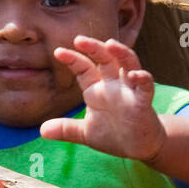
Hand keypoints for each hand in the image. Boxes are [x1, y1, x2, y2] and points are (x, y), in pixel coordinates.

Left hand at [42, 36, 165, 162]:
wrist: (139, 148)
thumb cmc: (114, 134)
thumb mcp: (86, 132)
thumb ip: (66, 129)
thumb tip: (42, 131)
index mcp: (97, 89)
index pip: (84, 68)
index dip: (73, 59)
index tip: (58, 52)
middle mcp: (114, 85)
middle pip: (106, 59)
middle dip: (94, 48)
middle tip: (79, 39)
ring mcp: (130, 91)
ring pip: (128, 64)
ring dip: (121, 53)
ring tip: (110, 44)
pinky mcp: (144, 102)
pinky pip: (146, 86)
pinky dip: (143, 78)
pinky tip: (136, 75)